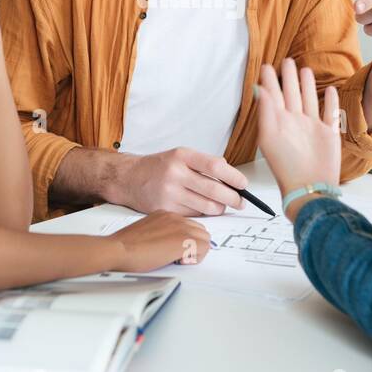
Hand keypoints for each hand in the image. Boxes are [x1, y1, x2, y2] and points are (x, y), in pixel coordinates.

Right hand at [110, 211, 210, 268]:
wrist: (118, 249)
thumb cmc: (125, 246)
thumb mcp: (144, 232)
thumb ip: (158, 233)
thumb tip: (165, 243)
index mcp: (165, 214)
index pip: (188, 225)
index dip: (185, 240)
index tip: (174, 249)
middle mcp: (174, 218)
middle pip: (200, 230)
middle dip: (193, 245)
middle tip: (179, 256)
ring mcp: (180, 227)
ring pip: (205, 239)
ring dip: (195, 251)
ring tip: (178, 259)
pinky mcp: (184, 240)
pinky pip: (205, 248)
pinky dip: (196, 258)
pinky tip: (180, 261)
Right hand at [116, 148, 246, 216]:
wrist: (128, 178)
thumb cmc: (160, 167)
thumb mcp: (181, 156)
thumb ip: (205, 164)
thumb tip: (233, 179)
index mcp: (182, 155)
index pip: (215, 166)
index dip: (234, 177)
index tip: (244, 184)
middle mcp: (175, 173)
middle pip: (214, 190)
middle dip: (233, 199)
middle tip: (240, 202)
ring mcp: (169, 193)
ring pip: (207, 207)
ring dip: (220, 209)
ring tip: (221, 206)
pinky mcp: (165, 210)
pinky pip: (194, 216)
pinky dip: (203, 214)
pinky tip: (201, 209)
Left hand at [253, 59, 340, 217]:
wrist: (310, 186)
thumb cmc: (286, 167)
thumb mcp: (270, 136)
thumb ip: (265, 111)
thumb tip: (258, 88)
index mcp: (279, 122)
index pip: (273, 96)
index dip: (270, 81)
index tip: (266, 66)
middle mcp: (295, 122)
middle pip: (291, 94)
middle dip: (288, 77)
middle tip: (286, 61)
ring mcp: (312, 128)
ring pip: (309, 100)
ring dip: (307, 85)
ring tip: (304, 70)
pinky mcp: (328, 135)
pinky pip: (330, 113)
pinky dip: (330, 101)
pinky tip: (330, 90)